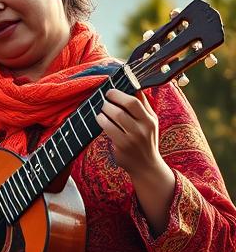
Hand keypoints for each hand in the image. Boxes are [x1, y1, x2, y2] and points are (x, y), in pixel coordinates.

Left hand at [97, 88, 174, 232]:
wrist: (146, 166)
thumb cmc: (145, 140)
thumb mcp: (150, 123)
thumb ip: (143, 106)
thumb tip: (133, 85)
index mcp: (151, 118)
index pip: (137, 99)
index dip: (122, 92)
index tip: (112, 90)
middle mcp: (145, 126)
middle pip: (128, 104)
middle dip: (113, 98)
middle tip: (105, 97)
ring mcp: (135, 136)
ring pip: (117, 114)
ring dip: (105, 109)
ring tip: (102, 109)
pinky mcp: (123, 145)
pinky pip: (109, 128)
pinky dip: (102, 120)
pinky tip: (100, 118)